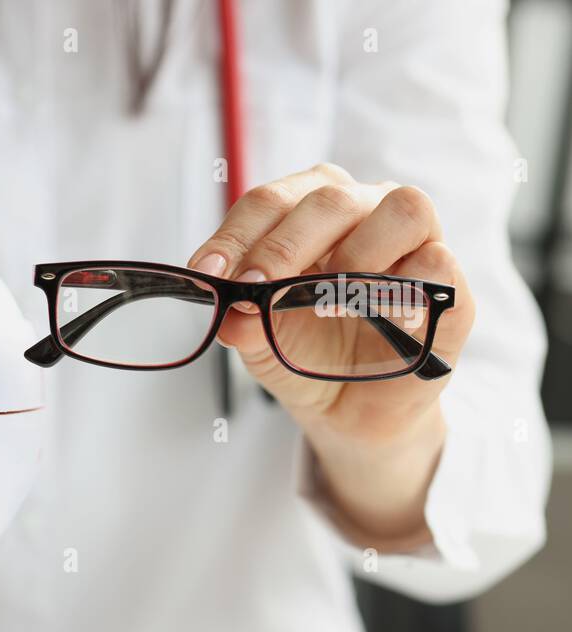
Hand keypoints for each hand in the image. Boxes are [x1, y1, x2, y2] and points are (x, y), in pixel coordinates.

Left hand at [186, 163, 475, 548]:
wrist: (349, 409)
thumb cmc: (305, 353)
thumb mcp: (259, 341)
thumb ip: (242, 320)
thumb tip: (230, 313)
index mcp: (311, 212)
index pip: (271, 201)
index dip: (236, 233)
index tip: (207, 271)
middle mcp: (366, 212)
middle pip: (332, 196)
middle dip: (283, 243)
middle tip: (253, 286)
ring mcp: (414, 243)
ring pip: (403, 208)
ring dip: (356, 253)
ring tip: (323, 304)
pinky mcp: (449, 286)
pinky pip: (440, 263)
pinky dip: (403, 288)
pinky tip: (376, 317)